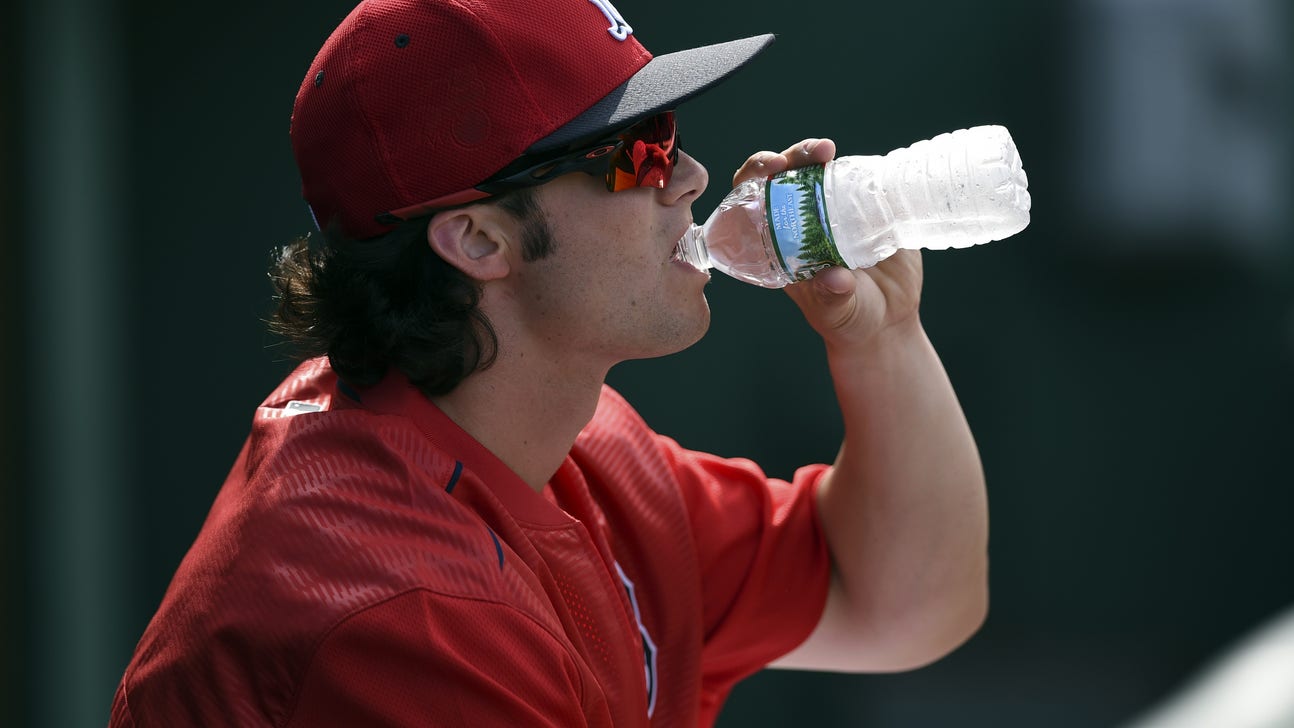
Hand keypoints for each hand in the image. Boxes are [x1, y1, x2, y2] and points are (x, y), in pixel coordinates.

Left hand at [732, 139, 924, 352]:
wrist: (888, 322)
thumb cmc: (849, 321)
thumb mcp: (836, 312)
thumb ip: (832, 297)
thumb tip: (835, 279)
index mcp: (782, 241)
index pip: (755, 198)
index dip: (755, 175)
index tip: (770, 167)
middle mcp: (805, 220)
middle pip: (789, 174)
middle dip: (795, 155)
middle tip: (813, 153)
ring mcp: (836, 211)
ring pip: (823, 171)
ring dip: (822, 155)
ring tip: (830, 153)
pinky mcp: (870, 209)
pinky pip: (864, 181)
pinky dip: (865, 169)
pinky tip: (869, 168)